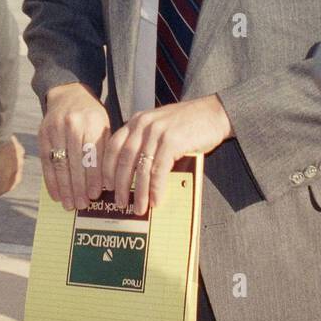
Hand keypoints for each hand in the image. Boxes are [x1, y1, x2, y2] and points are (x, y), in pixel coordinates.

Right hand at [0, 136, 24, 196]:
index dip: (11, 175)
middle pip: (16, 179)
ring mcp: (14, 169)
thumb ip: (2, 144)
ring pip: (10, 185)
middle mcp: (19, 163)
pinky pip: (4, 187)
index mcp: (19, 154)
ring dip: (1, 190)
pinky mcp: (6, 174)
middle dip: (7, 185)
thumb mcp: (2, 140)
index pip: (17, 168)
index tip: (1, 177)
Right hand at [38, 82, 110, 210]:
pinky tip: (56, 195)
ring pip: (60, 164)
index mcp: (92, 122)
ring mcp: (55, 129)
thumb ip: (105, 151)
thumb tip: (107, 184)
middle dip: (78, 187)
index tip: (96, 195)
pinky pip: (46, 162)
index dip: (93, 177)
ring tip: (69, 205)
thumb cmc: (92, 117)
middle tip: (82, 205)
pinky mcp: (42, 134)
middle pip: (75, 162)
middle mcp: (72, 124)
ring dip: (64, 188)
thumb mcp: (104, 127)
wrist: (68, 95)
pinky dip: (50, 181)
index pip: (93, 154)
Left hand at [102, 94, 232, 214]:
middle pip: (124, 159)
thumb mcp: (160, 126)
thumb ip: (145, 141)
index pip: (114, 146)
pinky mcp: (172, 141)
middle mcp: (143, 124)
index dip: (107, 168)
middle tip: (120, 202)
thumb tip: (134, 172)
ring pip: (141, 168)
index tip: (106, 186)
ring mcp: (157, 131)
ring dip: (138, 192)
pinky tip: (155, 200)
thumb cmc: (189, 123)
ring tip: (138, 208)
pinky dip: (155, 189)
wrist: (214, 113)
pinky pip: (159, 170)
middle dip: (120, 185)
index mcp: (137, 121)